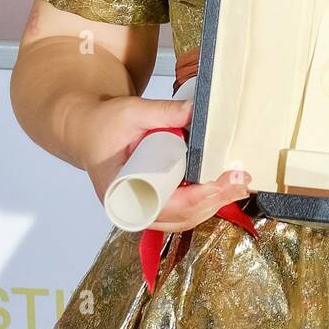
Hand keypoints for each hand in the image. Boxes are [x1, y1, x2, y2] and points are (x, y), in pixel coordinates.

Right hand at [68, 89, 251, 233]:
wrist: (86, 130)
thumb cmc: (103, 124)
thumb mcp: (130, 112)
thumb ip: (161, 111)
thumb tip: (194, 111)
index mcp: (121, 194)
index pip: (165, 207)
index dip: (198, 198)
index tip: (223, 182)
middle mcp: (132, 208)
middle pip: (181, 217)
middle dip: (215, 200)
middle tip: (241, 181)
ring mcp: (143, 207)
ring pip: (184, 218)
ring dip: (214, 203)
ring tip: (239, 184)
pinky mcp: (154, 200)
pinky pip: (182, 210)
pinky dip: (205, 201)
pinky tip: (224, 187)